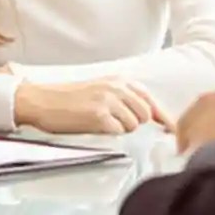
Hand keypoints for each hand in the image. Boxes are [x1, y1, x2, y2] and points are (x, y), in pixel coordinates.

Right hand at [14, 77, 172, 134]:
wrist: (42, 101)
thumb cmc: (68, 99)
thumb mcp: (100, 89)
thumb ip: (123, 98)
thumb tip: (149, 116)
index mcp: (118, 80)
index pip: (150, 99)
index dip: (163, 118)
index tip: (172, 130)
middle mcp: (116, 87)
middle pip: (145, 114)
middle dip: (135, 124)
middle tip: (116, 125)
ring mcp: (108, 100)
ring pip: (133, 124)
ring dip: (122, 129)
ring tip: (102, 123)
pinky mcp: (98, 114)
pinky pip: (118, 132)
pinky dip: (110, 133)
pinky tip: (95, 126)